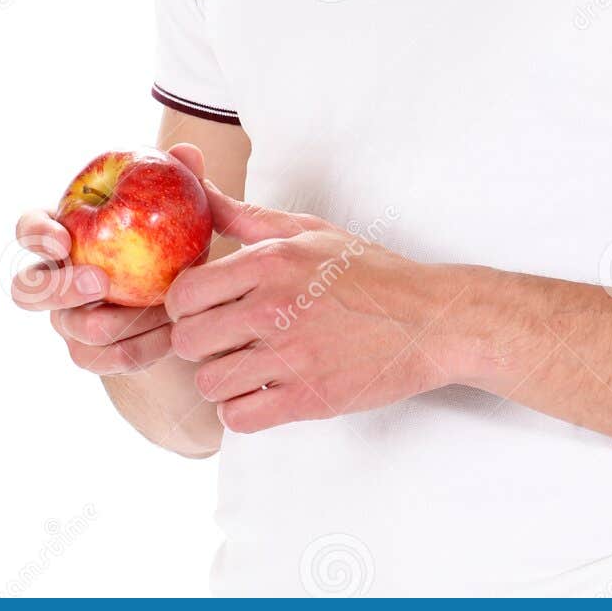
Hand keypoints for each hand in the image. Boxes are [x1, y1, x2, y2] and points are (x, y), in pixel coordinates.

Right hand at [11, 143, 207, 375]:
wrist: (186, 296)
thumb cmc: (173, 236)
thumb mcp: (183, 206)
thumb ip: (183, 178)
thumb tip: (186, 152)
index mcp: (64, 232)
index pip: (29, 229)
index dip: (36, 234)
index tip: (63, 239)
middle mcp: (55, 279)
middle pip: (27, 289)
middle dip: (58, 288)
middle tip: (99, 281)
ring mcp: (68, 320)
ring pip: (71, 330)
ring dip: (113, 321)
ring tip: (156, 310)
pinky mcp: (92, 353)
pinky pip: (103, 360)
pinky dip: (137, 348)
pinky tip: (169, 336)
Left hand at [165, 184, 469, 432]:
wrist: (427, 319)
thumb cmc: (368, 273)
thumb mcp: (309, 231)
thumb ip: (245, 217)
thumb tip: (200, 192)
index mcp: (270, 262)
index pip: (184, 293)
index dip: (185, 305)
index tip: (204, 308)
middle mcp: (274, 308)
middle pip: (187, 342)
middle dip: (199, 343)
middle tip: (225, 339)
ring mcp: (290, 357)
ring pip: (209, 383)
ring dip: (222, 378)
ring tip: (248, 365)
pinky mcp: (307, 399)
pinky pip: (238, 418)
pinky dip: (243, 409)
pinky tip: (263, 390)